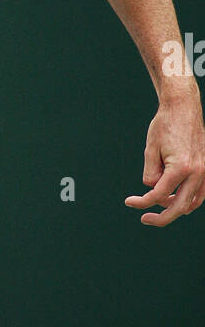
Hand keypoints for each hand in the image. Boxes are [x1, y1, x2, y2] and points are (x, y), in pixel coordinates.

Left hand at [125, 87, 204, 224]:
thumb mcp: (150, 150)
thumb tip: (152, 191)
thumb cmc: (165, 125)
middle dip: (161, 217)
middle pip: (180, 207)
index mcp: (181, 167)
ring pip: (194, 202)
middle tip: (145, 219)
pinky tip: (174, 198)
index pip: (159, 195)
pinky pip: (200, 192)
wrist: (183, 107)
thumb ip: (151, 175)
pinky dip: (188, 199)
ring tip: (159, 206)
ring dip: (176, 208)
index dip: (142, 203)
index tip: (129, 202)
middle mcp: (198, 171)